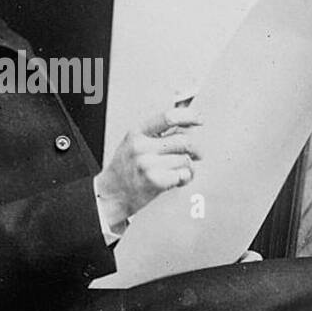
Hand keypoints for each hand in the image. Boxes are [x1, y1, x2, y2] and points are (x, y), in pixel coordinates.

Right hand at [95, 105, 202, 225]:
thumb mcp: (135, 142)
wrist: (112, 194)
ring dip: (189, 167)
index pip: (168, 117)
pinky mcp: (155, 181)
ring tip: (182, 170)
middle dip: (196, 149)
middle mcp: (141, 146)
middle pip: (184, 140)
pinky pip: (183, 175)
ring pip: (186, 159)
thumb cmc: (126, 168)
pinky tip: (177, 180)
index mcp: (137, 132)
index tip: (199, 119)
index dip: (188, 116)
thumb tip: (185, 117)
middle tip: (198, 154)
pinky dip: (185, 178)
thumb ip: (158, 130)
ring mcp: (148, 164)